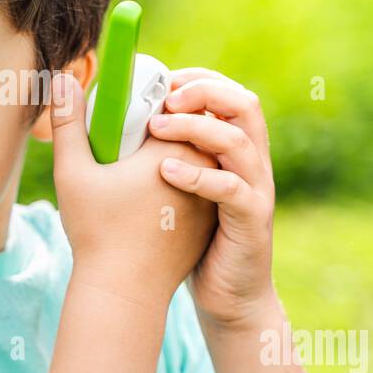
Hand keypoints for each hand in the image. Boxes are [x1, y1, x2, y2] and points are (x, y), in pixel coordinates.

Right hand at [49, 72, 218, 305]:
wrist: (125, 294)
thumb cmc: (97, 234)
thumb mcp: (74, 173)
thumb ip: (67, 122)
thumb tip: (62, 78)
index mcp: (179, 150)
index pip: (174, 106)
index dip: (151, 103)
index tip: (125, 114)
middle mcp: (205, 170)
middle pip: (186, 130)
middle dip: (162, 128)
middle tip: (125, 139)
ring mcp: (210, 199)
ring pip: (193, 162)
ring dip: (172, 158)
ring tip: (134, 171)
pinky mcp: (208, 223)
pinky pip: (196, 191)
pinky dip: (177, 186)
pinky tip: (149, 199)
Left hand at [145, 68, 276, 329]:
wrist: (229, 296)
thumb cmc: (195, 239)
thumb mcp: (179, 188)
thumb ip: (164, 153)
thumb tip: (115, 125)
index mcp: (235, 150)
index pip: (229, 94)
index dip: (199, 78)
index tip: (162, 77)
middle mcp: (252, 163)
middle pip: (245, 105)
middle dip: (204, 92)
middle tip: (164, 98)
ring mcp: (256, 191)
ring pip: (238, 142)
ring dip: (195, 128)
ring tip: (155, 128)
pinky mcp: (252, 221)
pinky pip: (232, 190)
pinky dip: (198, 176)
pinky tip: (164, 171)